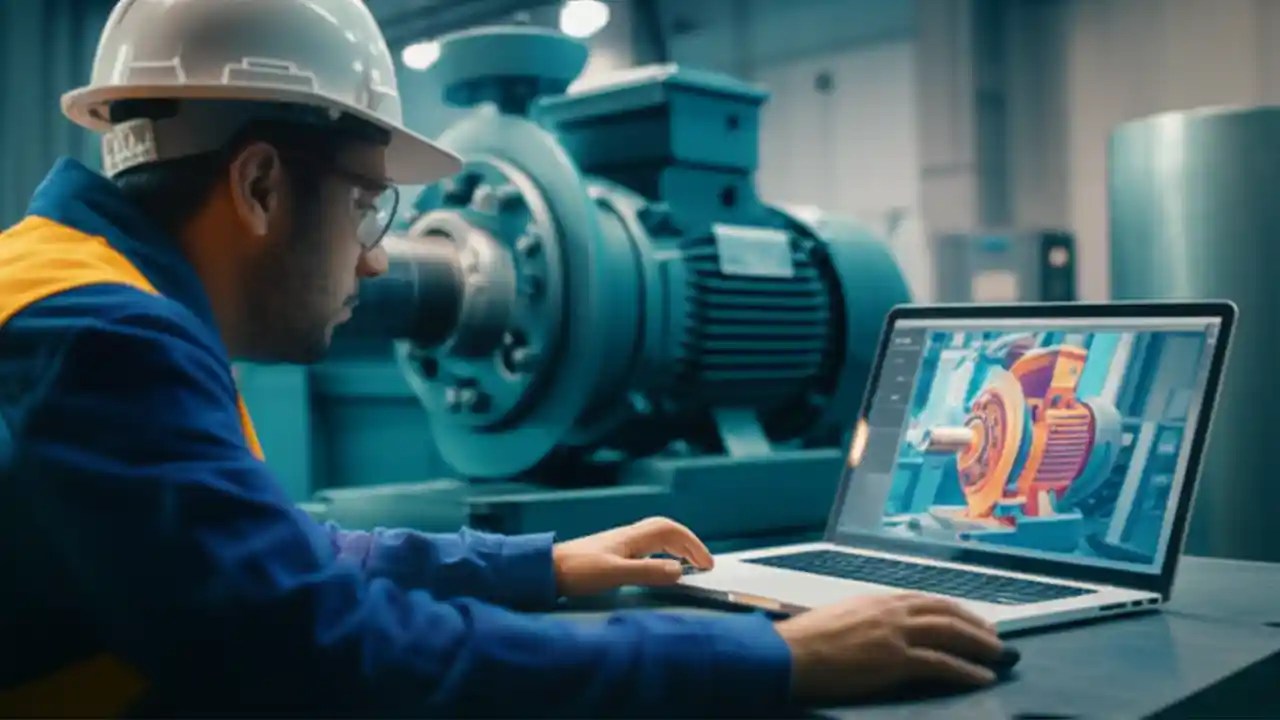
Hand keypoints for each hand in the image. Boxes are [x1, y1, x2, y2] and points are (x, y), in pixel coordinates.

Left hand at [551, 517, 713, 596]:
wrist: (547, 570)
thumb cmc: (579, 570)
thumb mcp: (615, 574)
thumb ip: (647, 572)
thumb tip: (679, 571)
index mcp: (632, 537)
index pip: (671, 530)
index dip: (692, 544)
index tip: (707, 564)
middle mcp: (629, 536)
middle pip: (667, 530)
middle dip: (689, 544)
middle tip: (704, 565)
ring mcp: (621, 543)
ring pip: (657, 537)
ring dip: (677, 547)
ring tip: (689, 565)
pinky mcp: (613, 552)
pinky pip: (648, 546)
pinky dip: (663, 553)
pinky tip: (661, 567)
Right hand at [776, 592, 1003, 704]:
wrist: (789, 654)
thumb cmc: (805, 640)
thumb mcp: (842, 618)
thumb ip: (867, 620)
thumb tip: (880, 631)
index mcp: (878, 600)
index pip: (927, 600)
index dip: (954, 610)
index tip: (971, 620)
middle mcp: (892, 611)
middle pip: (946, 613)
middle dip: (975, 625)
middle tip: (996, 639)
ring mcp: (896, 633)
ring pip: (950, 633)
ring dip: (979, 645)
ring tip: (1000, 656)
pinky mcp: (896, 659)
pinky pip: (941, 663)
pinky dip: (966, 670)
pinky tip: (982, 678)